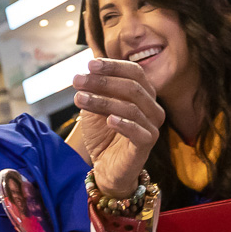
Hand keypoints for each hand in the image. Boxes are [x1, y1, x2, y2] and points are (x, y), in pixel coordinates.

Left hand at [66, 58, 163, 195]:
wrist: (106, 166)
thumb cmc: (104, 133)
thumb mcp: (96, 106)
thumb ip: (96, 88)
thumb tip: (89, 68)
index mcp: (144, 93)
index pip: (134, 72)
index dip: (113, 66)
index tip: (89, 65)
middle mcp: (152, 107)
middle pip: (133, 87)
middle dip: (103, 81)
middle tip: (77, 80)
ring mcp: (152, 126)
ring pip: (131, 107)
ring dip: (102, 101)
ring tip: (79, 98)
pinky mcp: (147, 144)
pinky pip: (138, 131)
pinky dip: (123, 124)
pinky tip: (109, 120)